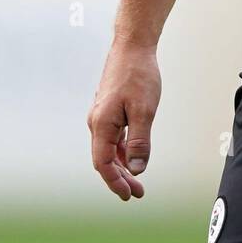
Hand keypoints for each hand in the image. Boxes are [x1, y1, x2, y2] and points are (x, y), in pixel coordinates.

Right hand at [87, 40, 161, 200]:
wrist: (132, 47)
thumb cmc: (138, 75)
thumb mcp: (144, 110)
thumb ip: (140, 141)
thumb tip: (137, 168)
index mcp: (101, 124)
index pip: (103, 163)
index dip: (115, 182)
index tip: (129, 195)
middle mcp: (97, 122)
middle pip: (105, 159)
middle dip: (120, 178)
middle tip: (137, 194)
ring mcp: (102, 115)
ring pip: (109, 149)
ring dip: (122, 166)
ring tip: (137, 181)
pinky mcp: (110, 110)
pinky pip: (113, 137)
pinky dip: (122, 150)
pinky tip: (132, 157)